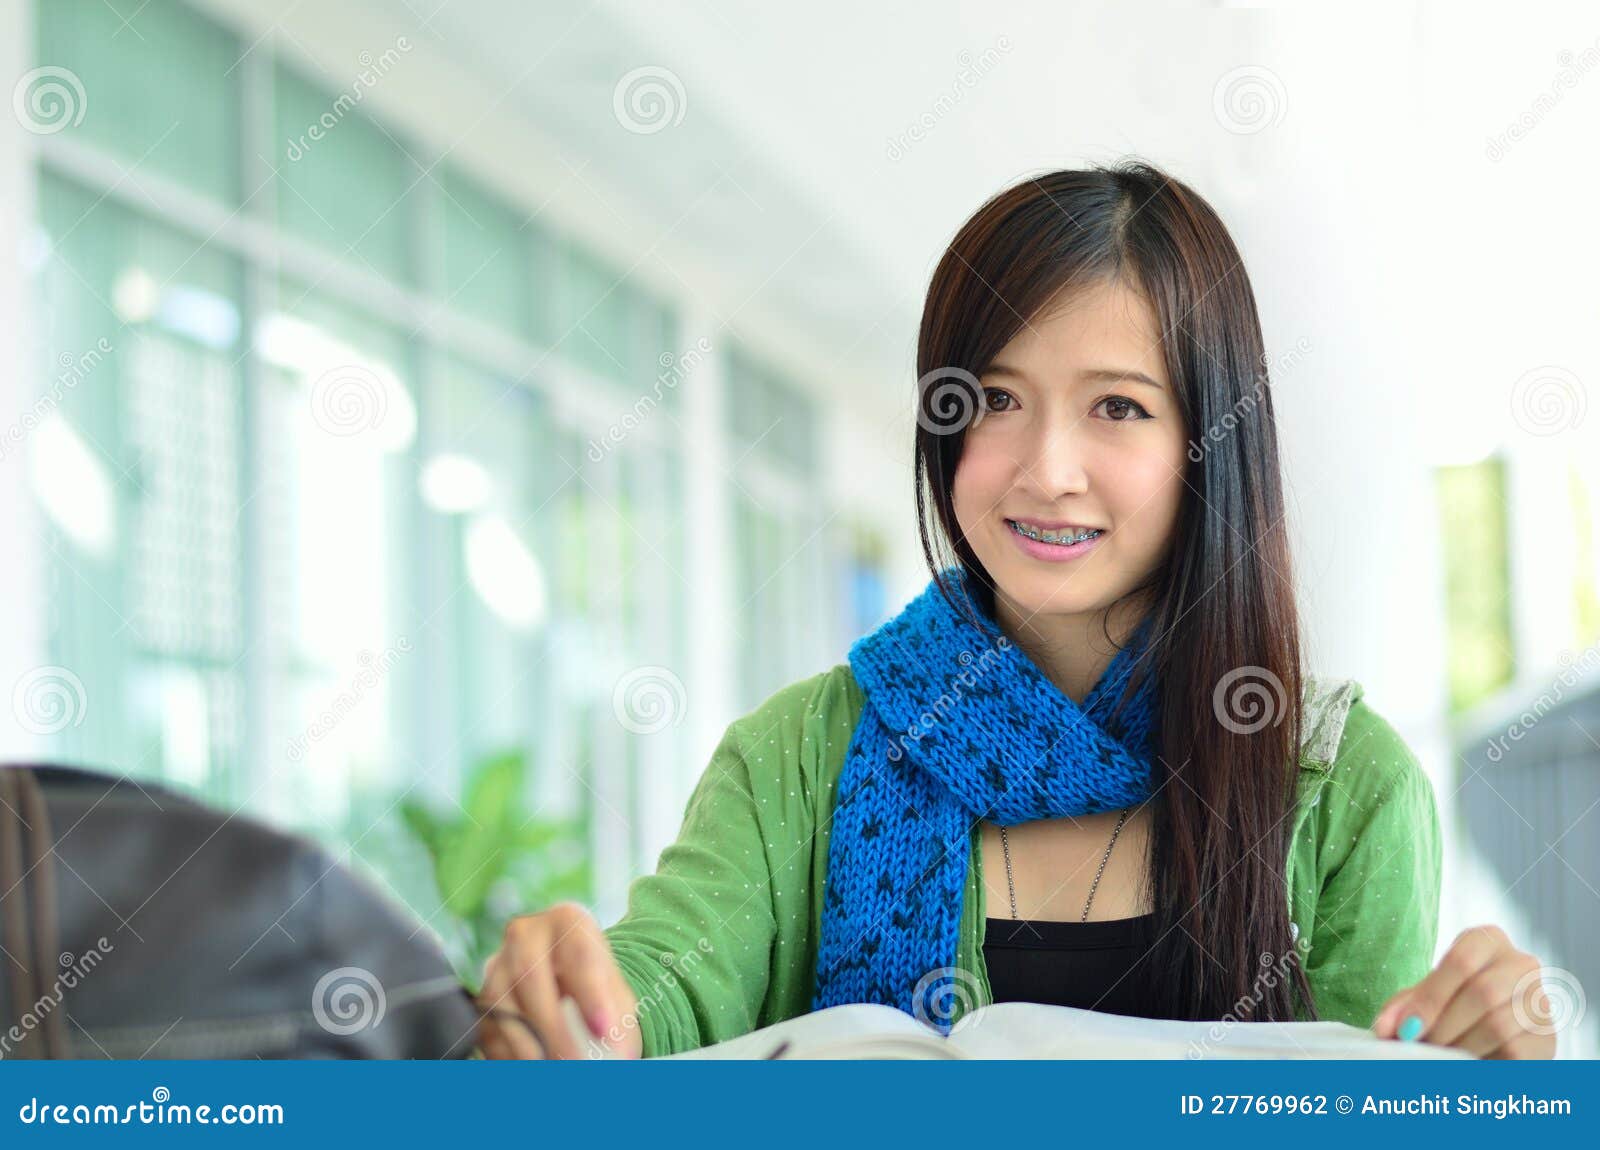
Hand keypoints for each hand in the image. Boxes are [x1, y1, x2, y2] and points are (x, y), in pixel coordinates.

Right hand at [475, 902, 641, 1058]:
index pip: (579, 954)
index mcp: (567, 921)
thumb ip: (614, 1015)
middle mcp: (525, 935)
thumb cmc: (597, 988)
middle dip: (554, 1029)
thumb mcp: (616, 993)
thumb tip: (613, 1048)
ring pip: (500, 1005)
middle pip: (531, 977)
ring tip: (554, 1075)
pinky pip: (485, 1030)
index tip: (605, 1031)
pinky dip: (508, 1057)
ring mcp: (497, 965)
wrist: (568, 986)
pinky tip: (531, 1073)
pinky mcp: (480, 1000)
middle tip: (575, 1064)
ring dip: (527, 1048)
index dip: (592, 995)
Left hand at [1371, 924, 1555, 1058]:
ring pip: (1498, 1023)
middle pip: (1482, 992)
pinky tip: (1465, 1063)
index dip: (1431, 996)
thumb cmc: (1451, 1006)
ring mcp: (1540, 999)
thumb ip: (1401, 1008)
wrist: (1494, 1033)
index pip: (1462, 958)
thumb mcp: (1423, 997)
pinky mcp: (1547, 1037)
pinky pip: (1514, 1050)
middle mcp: (1521, 963)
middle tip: (1420, 1046)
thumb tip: (1385, 1028)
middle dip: (1443, 1025)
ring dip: (1461, 1045)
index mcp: (1487, 940)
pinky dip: (1482, 1060)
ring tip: (1438, 1055)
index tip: (1407, 1029)